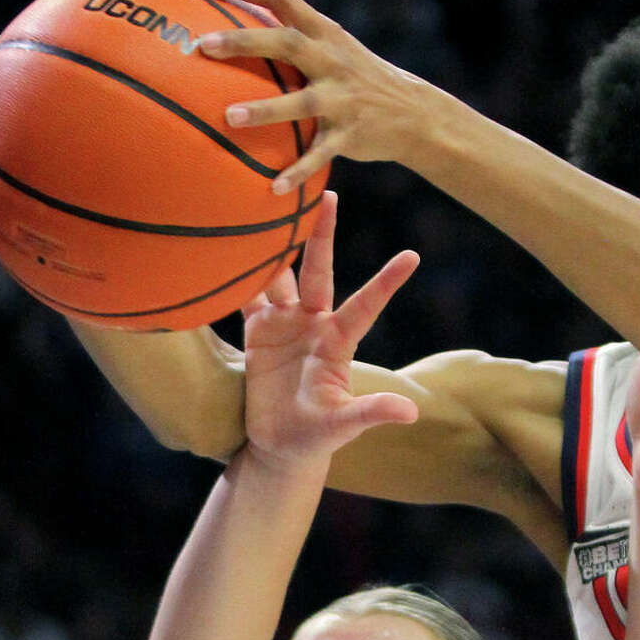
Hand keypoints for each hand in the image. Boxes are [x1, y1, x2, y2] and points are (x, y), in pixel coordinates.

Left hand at [193, 0, 440, 195]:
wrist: (416, 114)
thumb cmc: (358, 80)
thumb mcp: (334, 49)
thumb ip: (294, 39)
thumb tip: (234, 32)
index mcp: (324, 33)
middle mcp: (332, 59)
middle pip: (287, 42)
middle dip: (244, 42)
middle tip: (203, 46)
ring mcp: (343, 97)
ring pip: (302, 102)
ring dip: (265, 110)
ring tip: (229, 118)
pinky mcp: (351, 133)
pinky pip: (320, 155)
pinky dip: (298, 171)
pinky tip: (274, 188)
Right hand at [239, 194, 419, 468]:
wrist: (280, 446)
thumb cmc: (317, 438)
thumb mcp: (343, 426)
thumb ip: (371, 413)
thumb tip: (410, 414)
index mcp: (338, 341)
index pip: (365, 305)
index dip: (386, 282)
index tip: (412, 256)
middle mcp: (314, 324)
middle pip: (319, 271)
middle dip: (321, 234)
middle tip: (329, 193)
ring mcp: (285, 325)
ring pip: (280, 275)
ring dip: (275, 243)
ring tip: (271, 202)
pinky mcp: (257, 332)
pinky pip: (247, 296)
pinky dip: (237, 274)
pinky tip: (228, 244)